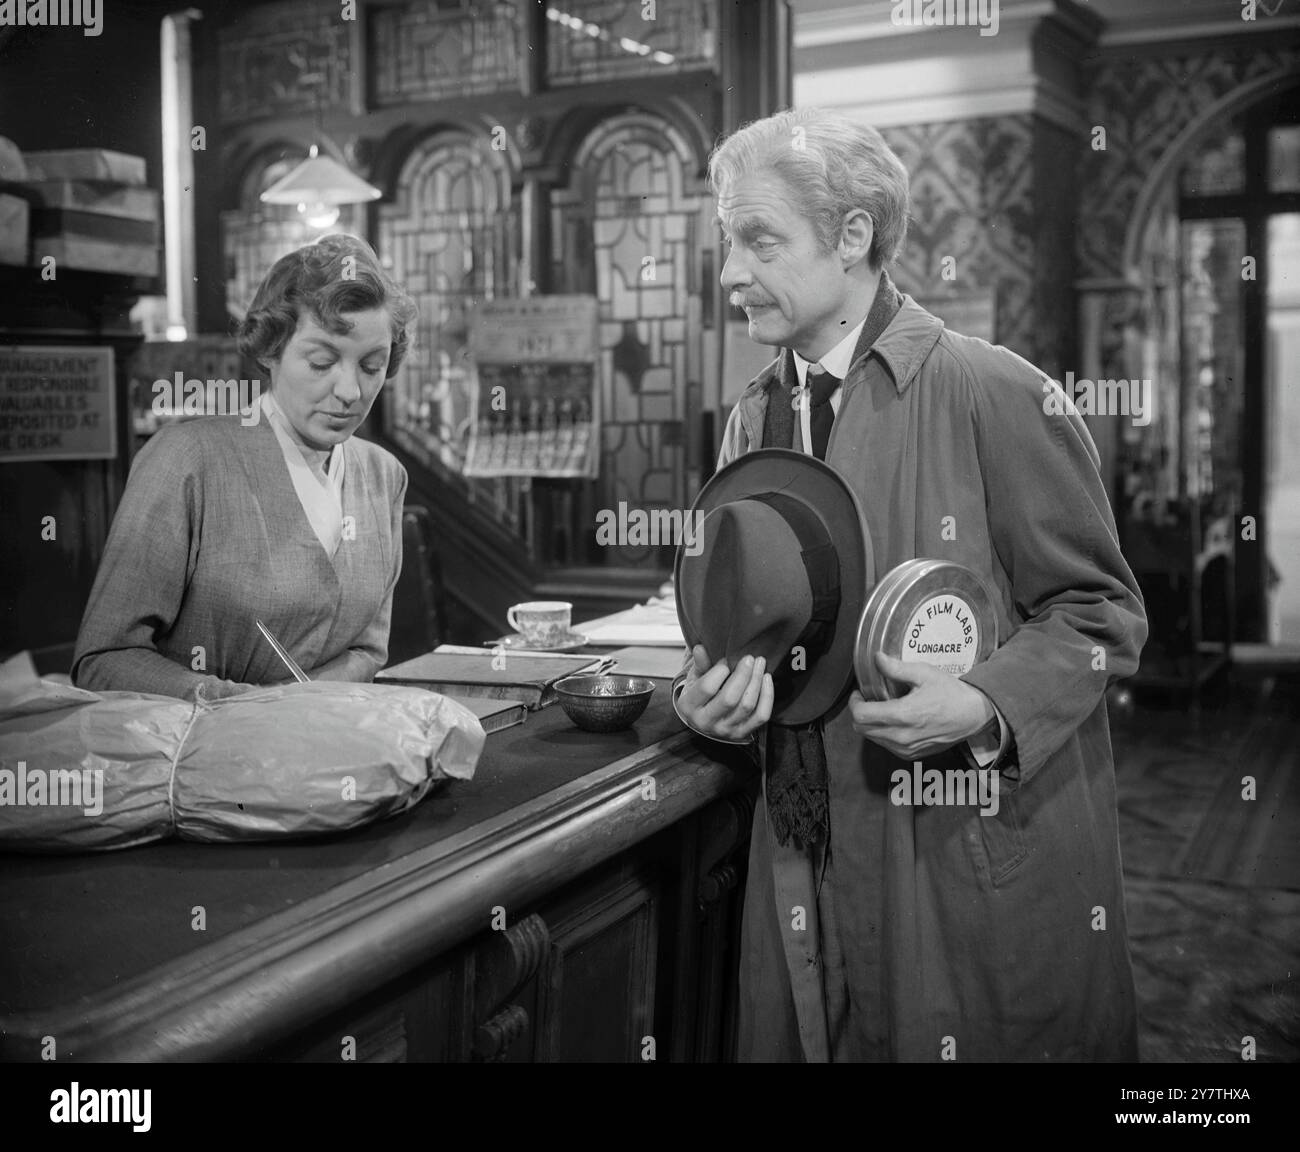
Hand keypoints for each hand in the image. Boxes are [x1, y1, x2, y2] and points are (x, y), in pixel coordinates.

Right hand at [677, 644, 772, 741]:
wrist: (705, 720)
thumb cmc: (699, 694)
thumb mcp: (694, 679)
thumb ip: (699, 664)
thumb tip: (700, 648)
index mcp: (689, 707)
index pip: (707, 688)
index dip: (719, 671)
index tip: (726, 659)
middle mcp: (706, 723)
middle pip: (729, 698)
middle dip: (743, 675)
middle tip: (749, 658)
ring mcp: (726, 731)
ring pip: (747, 706)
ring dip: (756, 681)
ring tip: (760, 663)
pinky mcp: (743, 734)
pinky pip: (761, 716)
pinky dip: (767, 696)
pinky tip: (766, 678)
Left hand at [848, 653, 994, 759]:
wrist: (973, 715)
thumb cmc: (951, 693)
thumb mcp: (924, 674)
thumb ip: (897, 668)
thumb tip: (877, 659)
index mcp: (903, 715)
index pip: (861, 715)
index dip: (855, 703)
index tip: (859, 693)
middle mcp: (902, 736)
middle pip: (862, 729)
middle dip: (860, 713)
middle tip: (869, 699)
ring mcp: (906, 748)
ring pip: (872, 738)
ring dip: (871, 724)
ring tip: (883, 709)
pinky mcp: (912, 754)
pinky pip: (886, 746)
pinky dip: (883, 734)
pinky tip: (894, 721)